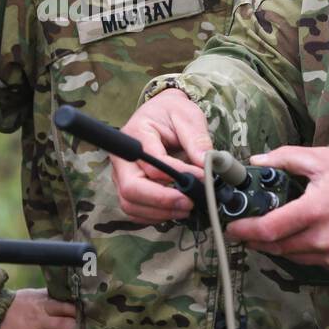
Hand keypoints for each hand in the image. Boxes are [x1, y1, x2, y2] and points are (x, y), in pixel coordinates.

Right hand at [110, 89, 209, 224]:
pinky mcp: (127, 187)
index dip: (178, 175)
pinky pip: (134, 209)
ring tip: (186, 208)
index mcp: (136, 134)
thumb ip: (197, 139)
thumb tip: (207, 165)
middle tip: (190, 203)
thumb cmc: (173, 113)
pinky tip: (174, 210)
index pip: (153, 163)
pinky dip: (154, 215)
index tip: (202, 177)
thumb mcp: (189, 117)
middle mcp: (122, 157)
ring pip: (130, 203)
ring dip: (159, 212)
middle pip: (131, 188)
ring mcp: (121, 174)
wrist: (161, 114)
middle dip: (162, 200)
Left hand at [225, 147, 328, 266]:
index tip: (231, 229)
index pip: (269, 229)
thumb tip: (256, 162)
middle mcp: (324, 238)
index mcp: (315, 210)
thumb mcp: (323, 158)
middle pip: (278, 248)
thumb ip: (286, 158)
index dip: (245, 231)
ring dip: (280, 248)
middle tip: (245, 232)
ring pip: (296, 258)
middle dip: (257, 241)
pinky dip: (304, 253)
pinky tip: (303, 239)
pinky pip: (316, 263)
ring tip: (272, 234)